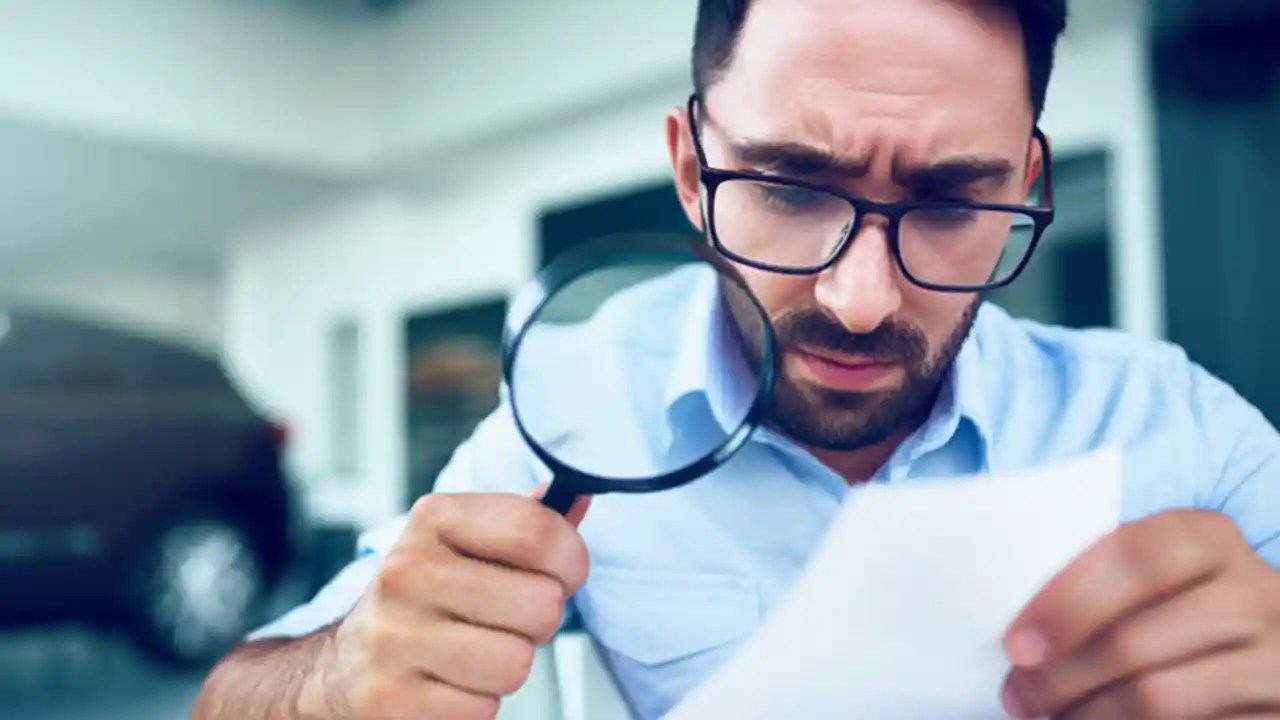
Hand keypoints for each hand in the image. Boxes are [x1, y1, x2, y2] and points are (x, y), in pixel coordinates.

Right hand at [300, 490, 590, 719]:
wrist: (345, 664)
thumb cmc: (427, 598)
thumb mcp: (468, 543)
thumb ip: (526, 521)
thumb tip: (578, 495)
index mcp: (434, 518)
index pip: (537, 531)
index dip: (570, 560)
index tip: (561, 574)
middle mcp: (406, 571)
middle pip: (541, 603)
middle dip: (539, 622)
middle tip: (507, 621)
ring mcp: (392, 635)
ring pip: (516, 663)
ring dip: (509, 667)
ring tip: (477, 653)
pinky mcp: (387, 698)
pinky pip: (482, 708)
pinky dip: (477, 703)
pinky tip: (449, 682)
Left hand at [1001, 510, 1279, 718]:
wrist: (1250, 639)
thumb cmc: (1175, 600)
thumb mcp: (1151, 574)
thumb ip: (1100, 580)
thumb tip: (1021, 630)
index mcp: (1211, 540)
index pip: (1137, 558)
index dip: (1068, 602)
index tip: (1016, 645)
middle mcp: (1254, 595)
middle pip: (1134, 640)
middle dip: (1060, 675)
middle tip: (1017, 693)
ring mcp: (1273, 661)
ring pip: (1157, 698)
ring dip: (1087, 714)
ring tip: (1050, 715)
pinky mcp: (1276, 717)